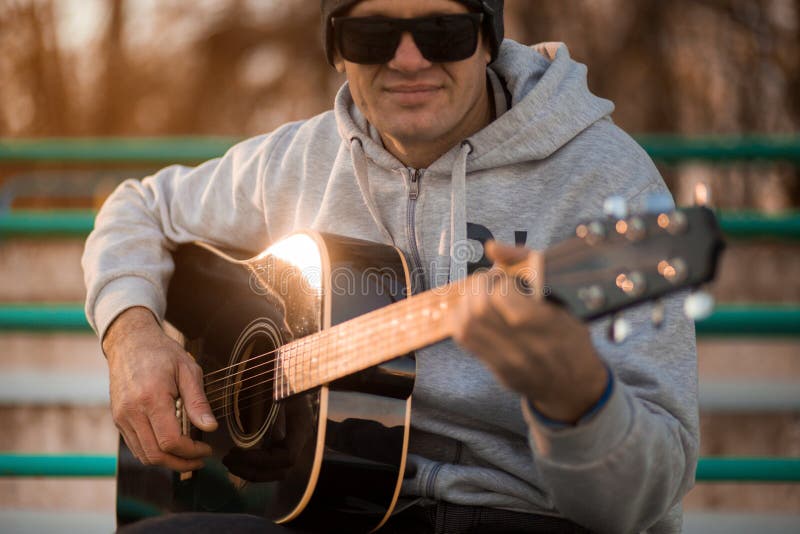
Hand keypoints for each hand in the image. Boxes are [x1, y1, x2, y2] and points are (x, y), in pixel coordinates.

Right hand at [103, 307, 217, 470]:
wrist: (130, 342)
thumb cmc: (162, 353)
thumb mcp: (188, 370)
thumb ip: (198, 402)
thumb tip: (211, 427)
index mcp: (151, 398)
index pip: (170, 441)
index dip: (191, 452)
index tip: (206, 449)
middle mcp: (132, 411)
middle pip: (155, 455)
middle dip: (181, 463)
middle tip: (200, 459)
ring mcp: (122, 417)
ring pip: (143, 455)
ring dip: (167, 461)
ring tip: (187, 455)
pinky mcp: (118, 419)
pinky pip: (135, 446)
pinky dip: (153, 452)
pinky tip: (170, 446)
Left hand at [449, 242, 608, 422]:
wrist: (574, 385)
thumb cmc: (571, 334)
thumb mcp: (565, 298)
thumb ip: (530, 264)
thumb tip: (491, 247)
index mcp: (549, 323)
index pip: (503, 296)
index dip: (498, 279)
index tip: (507, 277)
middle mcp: (528, 345)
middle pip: (480, 309)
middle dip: (480, 286)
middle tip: (491, 282)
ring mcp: (510, 361)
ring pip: (467, 324)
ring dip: (468, 300)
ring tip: (482, 294)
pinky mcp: (497, 370)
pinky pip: (465, 339)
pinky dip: (462, 318)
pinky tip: (475, 311)